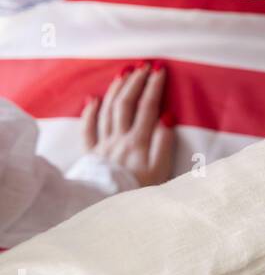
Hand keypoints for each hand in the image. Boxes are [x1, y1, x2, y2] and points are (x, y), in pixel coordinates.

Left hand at [80, 63, 175, 186]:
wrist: (106, 208)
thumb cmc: (139, 192)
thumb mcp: (161, 170)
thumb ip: (164, 142)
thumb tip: (167, 115)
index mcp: (138, 142)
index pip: (148, 107)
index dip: (154, 86)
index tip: (160, 69)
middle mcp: (119, 138)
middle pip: (126, 103)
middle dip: (136, 82)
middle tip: (144, 65)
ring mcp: (103, 145)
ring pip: (107, 110)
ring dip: (116, 89)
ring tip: (124, 73)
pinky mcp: (91, 154)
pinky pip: (87, 129)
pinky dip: (90, 112)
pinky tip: (93, 99)